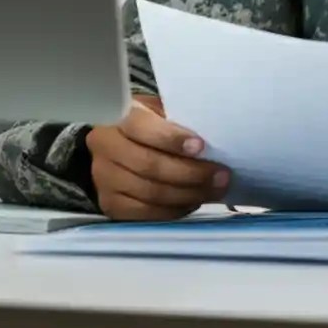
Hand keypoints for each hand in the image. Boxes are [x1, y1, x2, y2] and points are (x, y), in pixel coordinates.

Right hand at [85, 95, 230, 219]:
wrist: (113, 152)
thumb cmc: (147, 128)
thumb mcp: (158, 113)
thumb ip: (177, 121)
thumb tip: (213, 136)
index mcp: (119, 119)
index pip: (142, 128)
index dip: (172, 139)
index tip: (201, 146)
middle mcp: (106, 149)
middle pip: (150, 166)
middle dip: (191, 173)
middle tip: (222, 175)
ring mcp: (105, 180)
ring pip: (151, 193)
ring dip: (189, 194)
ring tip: (215, 190)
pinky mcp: (110, 205)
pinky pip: (147, 213)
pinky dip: (174, 210)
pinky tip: (194, 202)